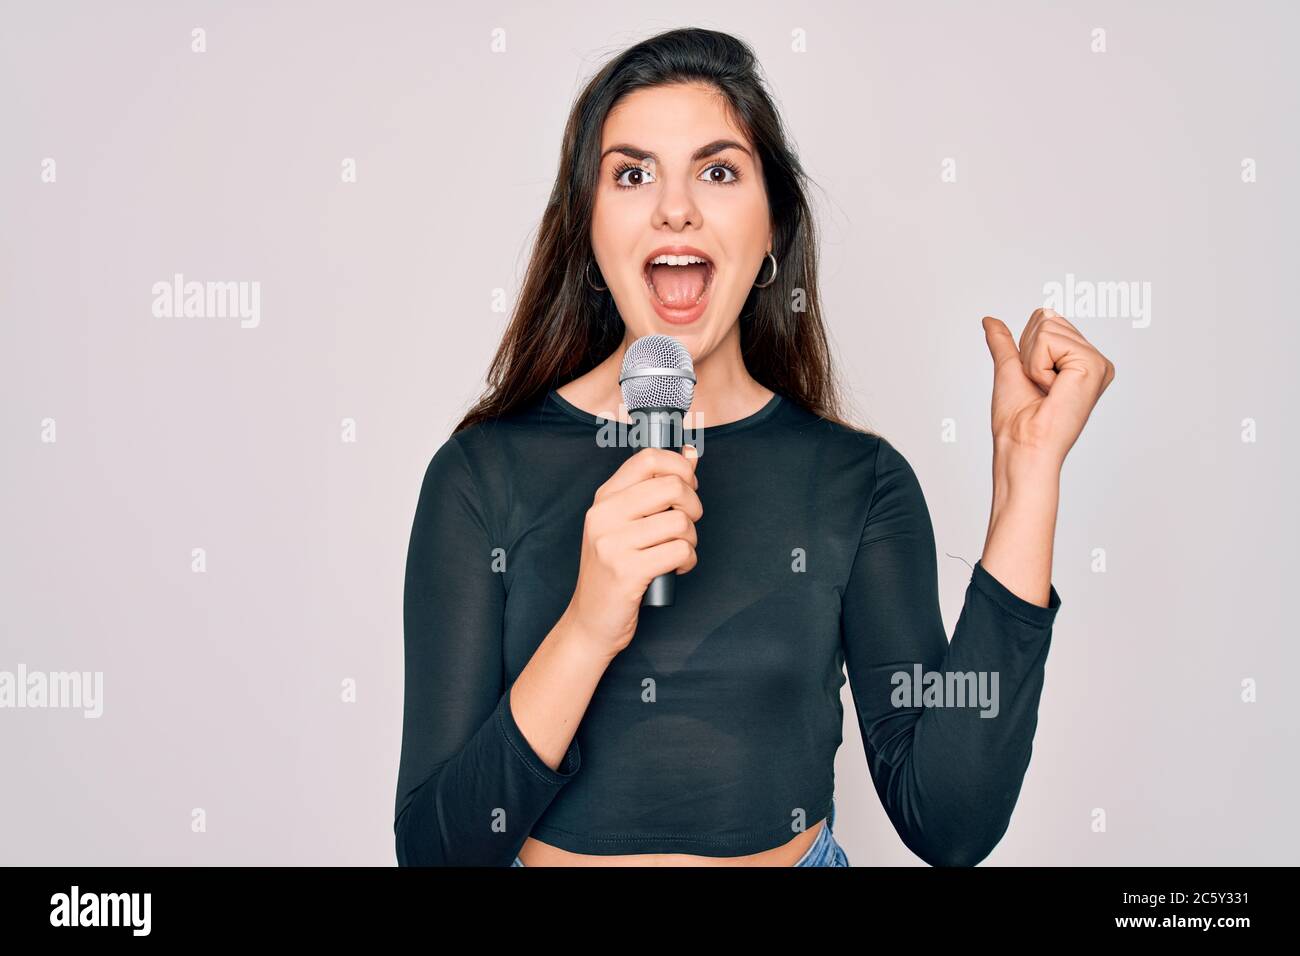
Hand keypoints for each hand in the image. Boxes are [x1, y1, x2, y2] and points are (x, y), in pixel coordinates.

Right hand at [563, 445, 700, 658]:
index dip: (679, 467)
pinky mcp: (627, 571)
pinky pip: (679, 551)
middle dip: (693, 506)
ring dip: (691, 540)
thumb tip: (691, 455)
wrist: (591, 621)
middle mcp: (604, 516)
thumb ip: (654, 491)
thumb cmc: (614, 571)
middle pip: (672, 487)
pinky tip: (676, 568)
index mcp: (603, 499)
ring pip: (680, 522)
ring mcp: (613, 544)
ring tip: (678, 551)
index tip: (687, 485)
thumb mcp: (624, 525)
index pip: (648, 459)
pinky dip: (688, 561)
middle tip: (687, 524)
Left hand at [981, 308, 1115, 466]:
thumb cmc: (1017, 420)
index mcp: (1078, 360)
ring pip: (1047, 326)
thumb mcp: (1009, 369)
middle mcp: (1093, 359)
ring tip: (1044, 389)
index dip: (1026, 347)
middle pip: (1047, 317)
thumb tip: (990, 321)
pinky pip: (1049, 340)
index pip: (1045, 319)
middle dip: (1029, 351)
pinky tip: (1050, 390)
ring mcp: (1097, 361)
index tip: (1033, 380)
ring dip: (1032, 361)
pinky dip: (1037, 366)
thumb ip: (1005, 343)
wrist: (1022, 444)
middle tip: (1039, 386)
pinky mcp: (1094, 364)